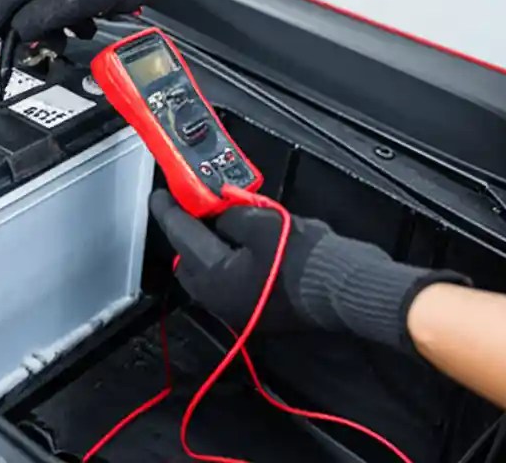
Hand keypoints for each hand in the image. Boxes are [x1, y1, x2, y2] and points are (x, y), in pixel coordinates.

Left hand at [150, 189, 467, 351]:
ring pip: (206, 275)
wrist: (346, 289)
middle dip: (186, 235)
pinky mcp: (255, 312)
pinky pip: (228, 283)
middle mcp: (218, 298)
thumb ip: (231, 213)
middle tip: (193, 208)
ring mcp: (236, 310)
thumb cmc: (304, 256)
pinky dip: (225, 262)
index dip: (169, 210)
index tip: (160, 194)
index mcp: (214, 276)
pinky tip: (238, 245)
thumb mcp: (263, 222)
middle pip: (187, 261)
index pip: (181, 235)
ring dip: (206, 250)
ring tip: (216, 223)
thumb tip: (217, 207)